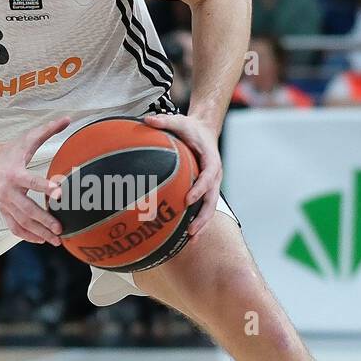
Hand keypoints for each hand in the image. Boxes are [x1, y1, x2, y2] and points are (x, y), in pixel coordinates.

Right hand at [0, 116, 69, 244]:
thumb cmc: (10, 150)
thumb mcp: (27, 139)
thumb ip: (47, 130)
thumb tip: (68, 118)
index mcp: (15, 173)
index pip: (31, 181)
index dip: (45, 186)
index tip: (60, 192)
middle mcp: (8, 191)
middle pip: (26, 210)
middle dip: (44, 220)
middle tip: (60, 228)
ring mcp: (4, 203)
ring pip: (21, 222)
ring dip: (38, 233)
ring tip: (55, 240)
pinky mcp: (2, 210)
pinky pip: (13, 227)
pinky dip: (26, 236)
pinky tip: (41, 240)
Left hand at [143, 112, 220, 236]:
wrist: (205, 131)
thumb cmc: (190, 128)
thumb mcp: (179, 121)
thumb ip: (164, 121)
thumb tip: (146, 119)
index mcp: (211, 160)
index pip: (209, 177)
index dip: (200, 189)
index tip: (188, 200)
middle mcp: (215, 176)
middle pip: (212, 200)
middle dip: (202, 217)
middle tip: (191, 231)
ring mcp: (212, 185)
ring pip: (209, 209)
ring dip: (201, 225)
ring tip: (190, 241)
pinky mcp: (206, 191)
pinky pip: (203, 208)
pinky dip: (197, 222)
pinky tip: (186, 237)